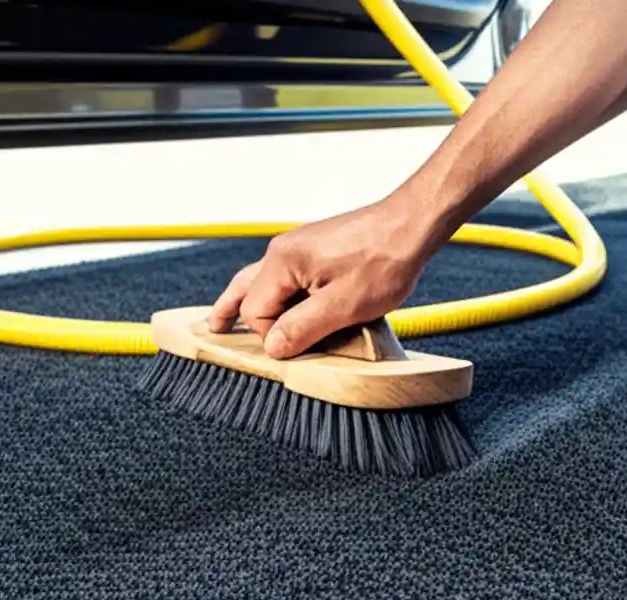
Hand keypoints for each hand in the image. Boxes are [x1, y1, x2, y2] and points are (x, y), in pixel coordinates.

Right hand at [208, 196, 441, 358]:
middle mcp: (283, 251)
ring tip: (232, 316)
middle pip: (245, 286)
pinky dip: (280, 292)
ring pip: (264, 278)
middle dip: (229, 309)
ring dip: (252, 300)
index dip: (272, 337)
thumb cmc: (384, 260)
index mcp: (283, 263)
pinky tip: (287, 303)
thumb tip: (272, 347)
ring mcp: (300, 246)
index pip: (255, 311)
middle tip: (213, 329)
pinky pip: (287, 274)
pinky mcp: (318, 248)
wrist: (412, 223)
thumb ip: (302, 328)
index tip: (297, 349)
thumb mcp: (343, 306)